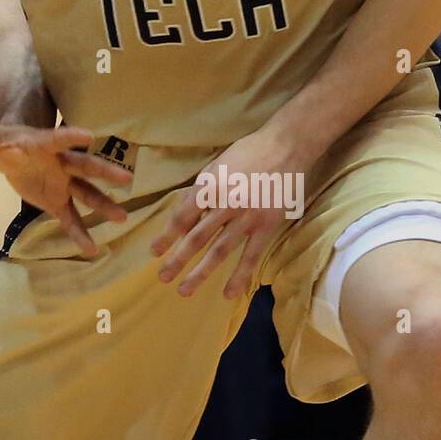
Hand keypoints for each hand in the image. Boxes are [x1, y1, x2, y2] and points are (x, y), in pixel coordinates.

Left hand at [0, 123, 133, 256]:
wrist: (8, 154)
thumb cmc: (2, 142)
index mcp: (44, 144)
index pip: (58, 139)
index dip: (71, 136)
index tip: (89, 135)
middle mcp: (60, 163)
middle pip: (84, 166)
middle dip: (104, 171)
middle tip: (127, 178)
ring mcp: (63, 183)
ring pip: (87, 193)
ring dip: (104, 204)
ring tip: (123, 218)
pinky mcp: (57, 202)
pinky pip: (71, 219)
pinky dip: (80, 234)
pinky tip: (92, 250)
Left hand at [150, 126, 311, 298]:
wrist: (286, 147)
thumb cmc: (248, 153)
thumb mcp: (217, 166)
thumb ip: (201, 190)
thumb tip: (184, 213)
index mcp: (209, 186)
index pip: (183, 217)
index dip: (167, 236)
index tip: (154, 252)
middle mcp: (225, 204)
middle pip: (197, 237)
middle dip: (178, 259)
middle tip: (163, 277)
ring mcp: (247, 217)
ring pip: (220, 250)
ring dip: (201, 272)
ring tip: (185, 290)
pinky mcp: (267, 225)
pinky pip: (251, 255)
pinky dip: (239, 275)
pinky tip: (229, 292)